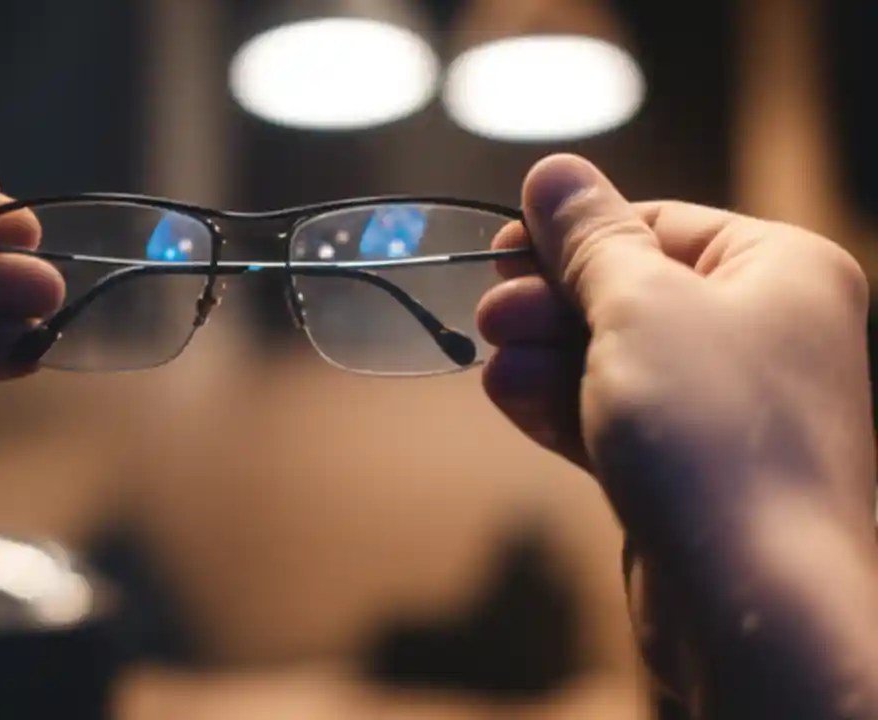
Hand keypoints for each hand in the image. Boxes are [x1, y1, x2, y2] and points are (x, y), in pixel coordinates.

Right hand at [478, 154, 877, 716]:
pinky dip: (561, 404)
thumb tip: (554, 173)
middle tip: (492, 313)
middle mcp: (766, 333)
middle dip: (550, 302)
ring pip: (613, 358)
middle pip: (629, 290)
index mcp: (782, 272)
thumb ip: (590, 238)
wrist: (753, 602)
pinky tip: (512, 398)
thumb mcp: (640, 308)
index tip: (500, 248)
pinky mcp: (691, 469)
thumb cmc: (715, 436)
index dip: (572, 233)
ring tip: (496, 363)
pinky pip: (615, 416)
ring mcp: (727, 407)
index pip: (658, 222)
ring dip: (545, 356)